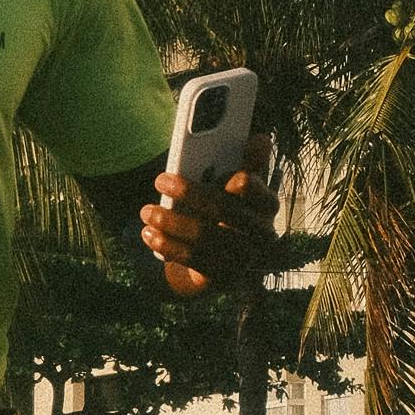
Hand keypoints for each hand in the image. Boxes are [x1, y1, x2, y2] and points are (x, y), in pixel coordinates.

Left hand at [140, 134, 278, 296]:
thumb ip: (245, 162)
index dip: (250, 187)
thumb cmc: (224, 211)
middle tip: (159, 180)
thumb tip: (262, 137)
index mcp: (267, 206)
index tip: (234, 179)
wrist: (216, 259)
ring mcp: (244, 260)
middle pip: (226, 212)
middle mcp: (262, 235)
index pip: (261, 193)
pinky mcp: (223, 278)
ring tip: (146, 211)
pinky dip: (168, 245)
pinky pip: (193, 260)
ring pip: (206, 237)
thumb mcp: (233, 187)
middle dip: (191, 194)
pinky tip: (148, 234)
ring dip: (171, 222)